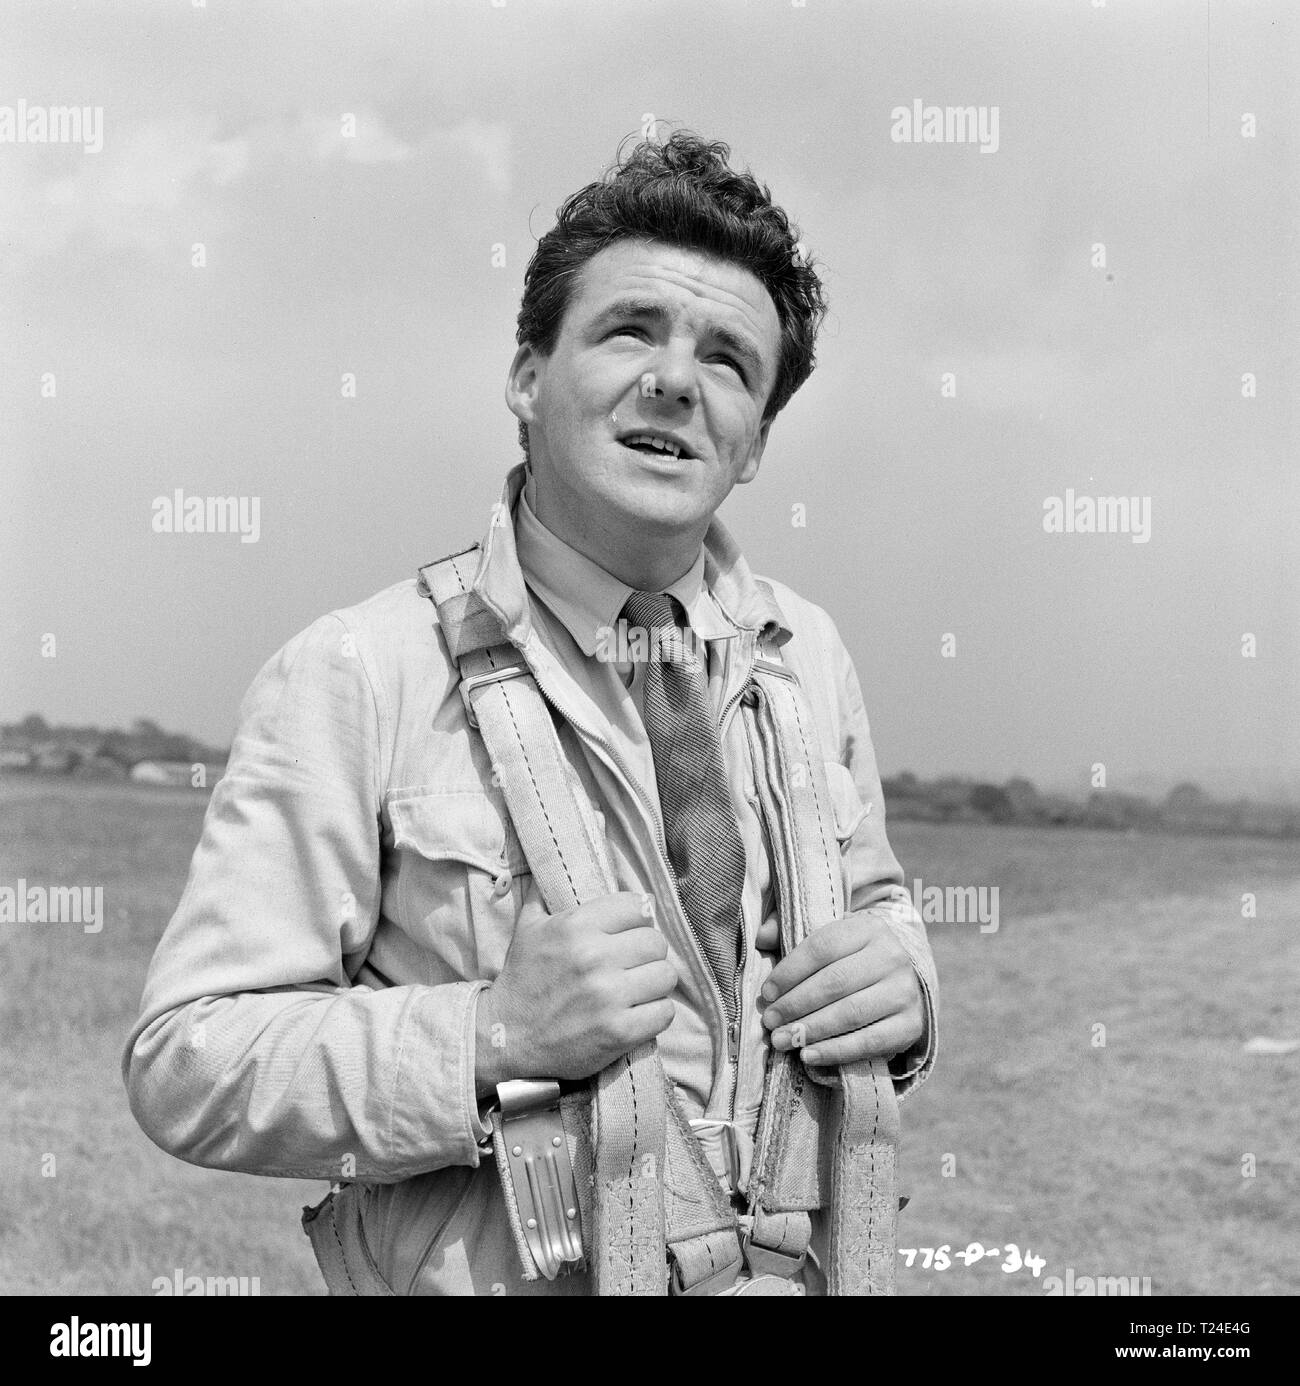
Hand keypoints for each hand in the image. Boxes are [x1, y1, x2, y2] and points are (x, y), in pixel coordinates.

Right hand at [475, 892, 676, 1089]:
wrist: (506, 1037)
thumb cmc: (522, 979)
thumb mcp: (528, 927)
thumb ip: (546, 892)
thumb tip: (559, 862)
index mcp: (575, 926)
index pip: (638, 907)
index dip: (638, 918)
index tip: (631, 930)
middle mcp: (593, 957)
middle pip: (656, 942)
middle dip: (648, 952)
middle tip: (634, 963)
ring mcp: (607, 997)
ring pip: (665, 975)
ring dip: (655, 983)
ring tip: (639, 987)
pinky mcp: (618, 1032)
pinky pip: (664, 1012)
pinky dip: (656, 1013)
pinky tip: (639, 1012)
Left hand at [759, 913, 923, 1067]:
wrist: (897, 985)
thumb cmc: (848, 961)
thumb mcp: (825, 938)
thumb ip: (788, 930)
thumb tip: (762, 937)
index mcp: (868, 928)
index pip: (823, 947)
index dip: (790, 972)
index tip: (766, 993)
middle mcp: (892, 956)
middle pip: (835, 982)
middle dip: (796, 1004)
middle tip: (769, 1021)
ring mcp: (904, 992)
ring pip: (850, 1013)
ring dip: (811, 1030)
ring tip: (782, 1040)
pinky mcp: (910, 1025)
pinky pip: (869, 1042)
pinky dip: (836, 1051)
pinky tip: (809, 1055)